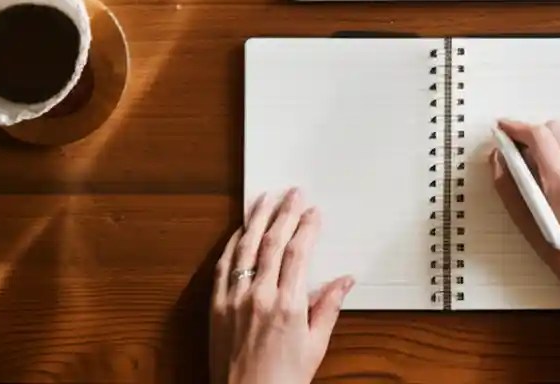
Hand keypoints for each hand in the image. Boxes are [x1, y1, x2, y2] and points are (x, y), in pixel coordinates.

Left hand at [211, 189, 354, 383]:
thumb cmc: (283, 380)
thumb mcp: (315, 345)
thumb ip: (328, 307)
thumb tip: (344, 281)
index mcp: (288, 305)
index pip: (298, 252)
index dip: (307, 227)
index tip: (313, 212)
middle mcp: (259, 296)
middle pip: (273, 242)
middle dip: (284, 213)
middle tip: (293, 193)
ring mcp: (234, 299)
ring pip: (246, 247)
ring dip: (256, 219)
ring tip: (265, 198)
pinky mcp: (215, 306)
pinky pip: (223, 266)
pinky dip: (232, 244)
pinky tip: (240, 230)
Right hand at [492, 121, 559, 383]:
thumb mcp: (524, 219)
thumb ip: (507, 183)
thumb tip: (498, 157)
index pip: (537, 135)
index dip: (516, 127)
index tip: (502, 127)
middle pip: (554, 128)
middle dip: (532, 133)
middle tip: (516, 149)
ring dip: (548, 144)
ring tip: (534, 167)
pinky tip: (552, 178)